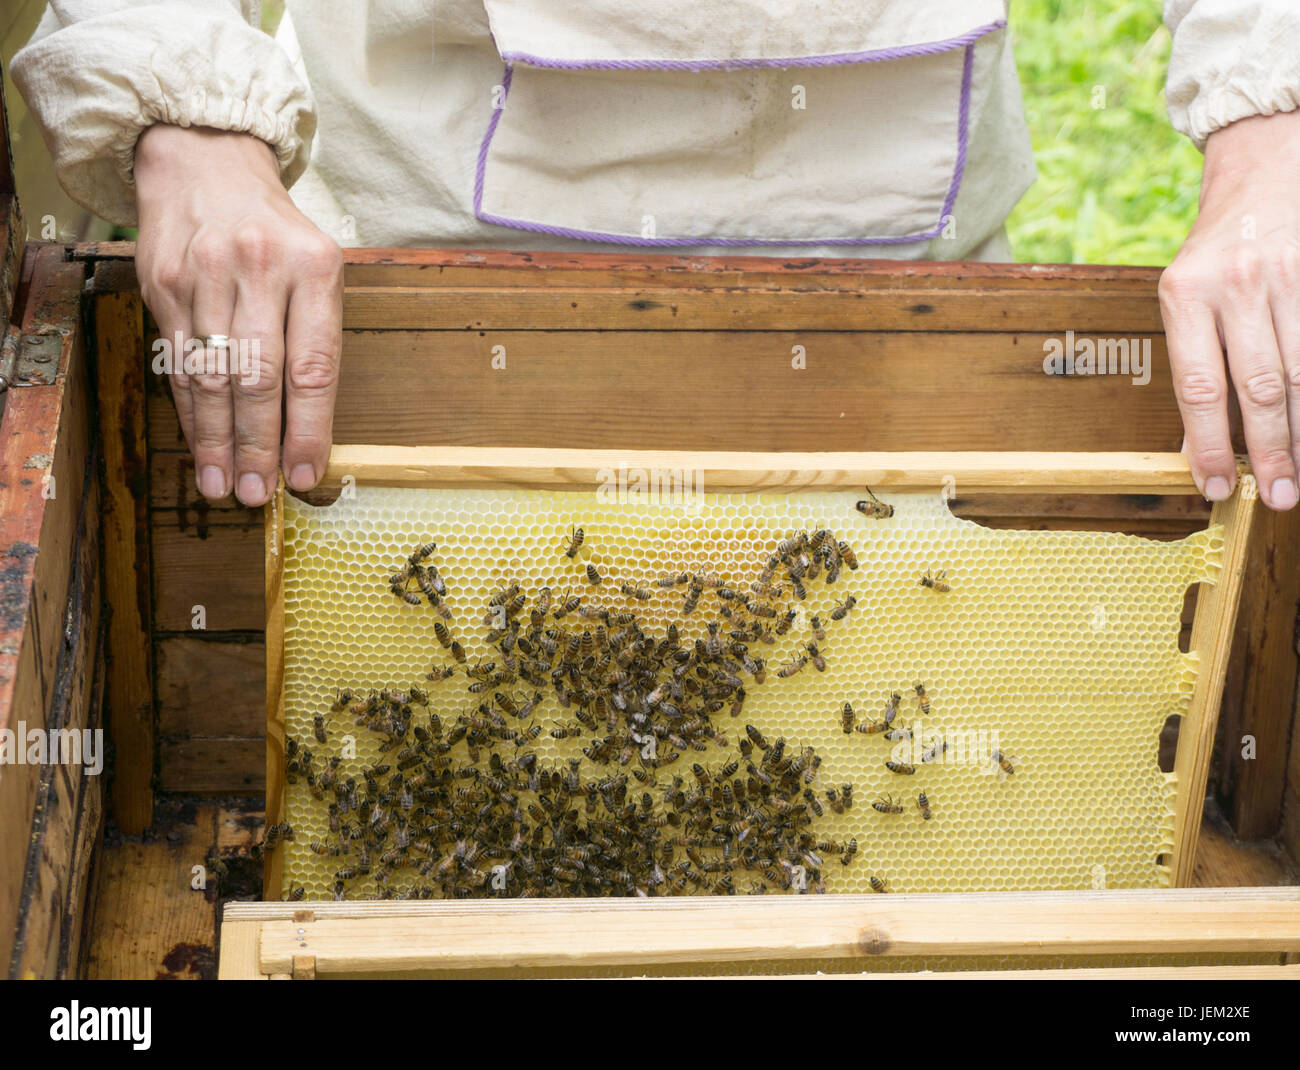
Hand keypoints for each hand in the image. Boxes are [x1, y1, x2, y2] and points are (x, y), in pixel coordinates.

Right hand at [135, 124, 342, 505]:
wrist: (207, 164)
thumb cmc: (277, 232)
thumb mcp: (319, 266)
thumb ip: (317, 337)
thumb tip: (312, 429)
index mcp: (315, 267)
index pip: (315, 367)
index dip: (308, 429)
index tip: (305, 474)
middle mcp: (260, 270)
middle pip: (259, 378)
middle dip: (260, 444)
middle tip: (260, 494)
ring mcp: (206, 276)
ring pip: (213, 375)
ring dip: (219, 440)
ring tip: (227, 485)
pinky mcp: (164, 285)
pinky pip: (180, 361)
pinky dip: (191, 411)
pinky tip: (201, 445)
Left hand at [1159, 110, 1299, 510]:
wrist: (1263, 169)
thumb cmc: (1216, 252)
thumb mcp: (1184, 298)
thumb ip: (1195, 365)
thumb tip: (1198, 447)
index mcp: (1184, 295)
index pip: (1199, 387)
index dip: (1209, 445)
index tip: (1217, 488)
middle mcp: (1236, 284)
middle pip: (1260, 387)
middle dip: (1272, 449)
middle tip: (1281, 497)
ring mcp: (1288, 274)